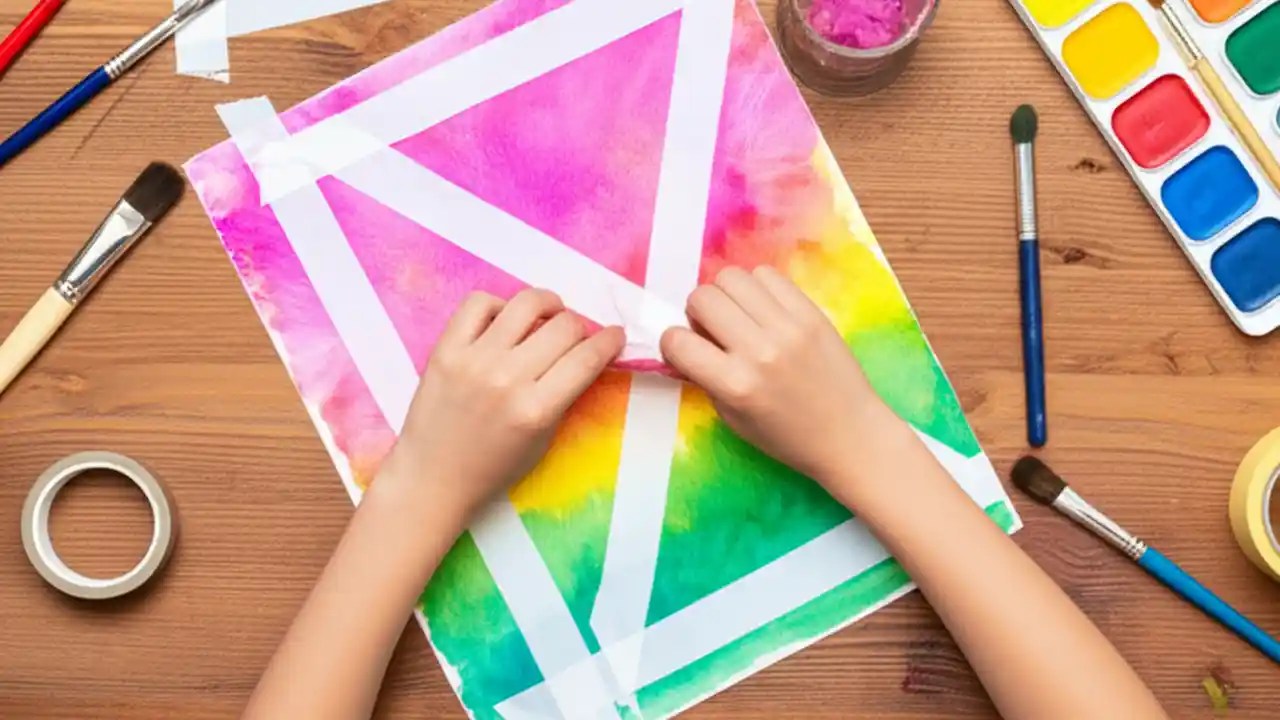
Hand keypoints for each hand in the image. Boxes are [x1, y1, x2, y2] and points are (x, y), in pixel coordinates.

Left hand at [379, 289, 624, 521]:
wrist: (432, 477)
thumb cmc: (494, 467)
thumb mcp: (544, 439)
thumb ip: (567, 395)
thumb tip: (588, 353)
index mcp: (537, 410)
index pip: (587, 358)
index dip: (610, 341)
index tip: (614, 336)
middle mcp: (507, 378)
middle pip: (564, 326)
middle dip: (581, 328)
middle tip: (576, 337)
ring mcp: (474, 360)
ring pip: (526, 303)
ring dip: (548, 304)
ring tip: (548, 315)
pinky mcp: (445, 349)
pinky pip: (479, 303)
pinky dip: (500, 306)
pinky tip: (505, 322)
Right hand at [660, 266, 890, 484]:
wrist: (850, 434)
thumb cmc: (787, 436)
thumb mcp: (732, 418)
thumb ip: (705, 377)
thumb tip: (684, 342)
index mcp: (735, 385)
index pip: (678, 341)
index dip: (673, 344)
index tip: (686, 351)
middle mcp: (759, 350)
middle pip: (703, 297)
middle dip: (698, 313)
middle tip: (714, 330)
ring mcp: (788, 327)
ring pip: (732, 277)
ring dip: (726, 295)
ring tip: (740, 316)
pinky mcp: (811, 312)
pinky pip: (768, 275)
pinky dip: (757, 288)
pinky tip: (764, 310)